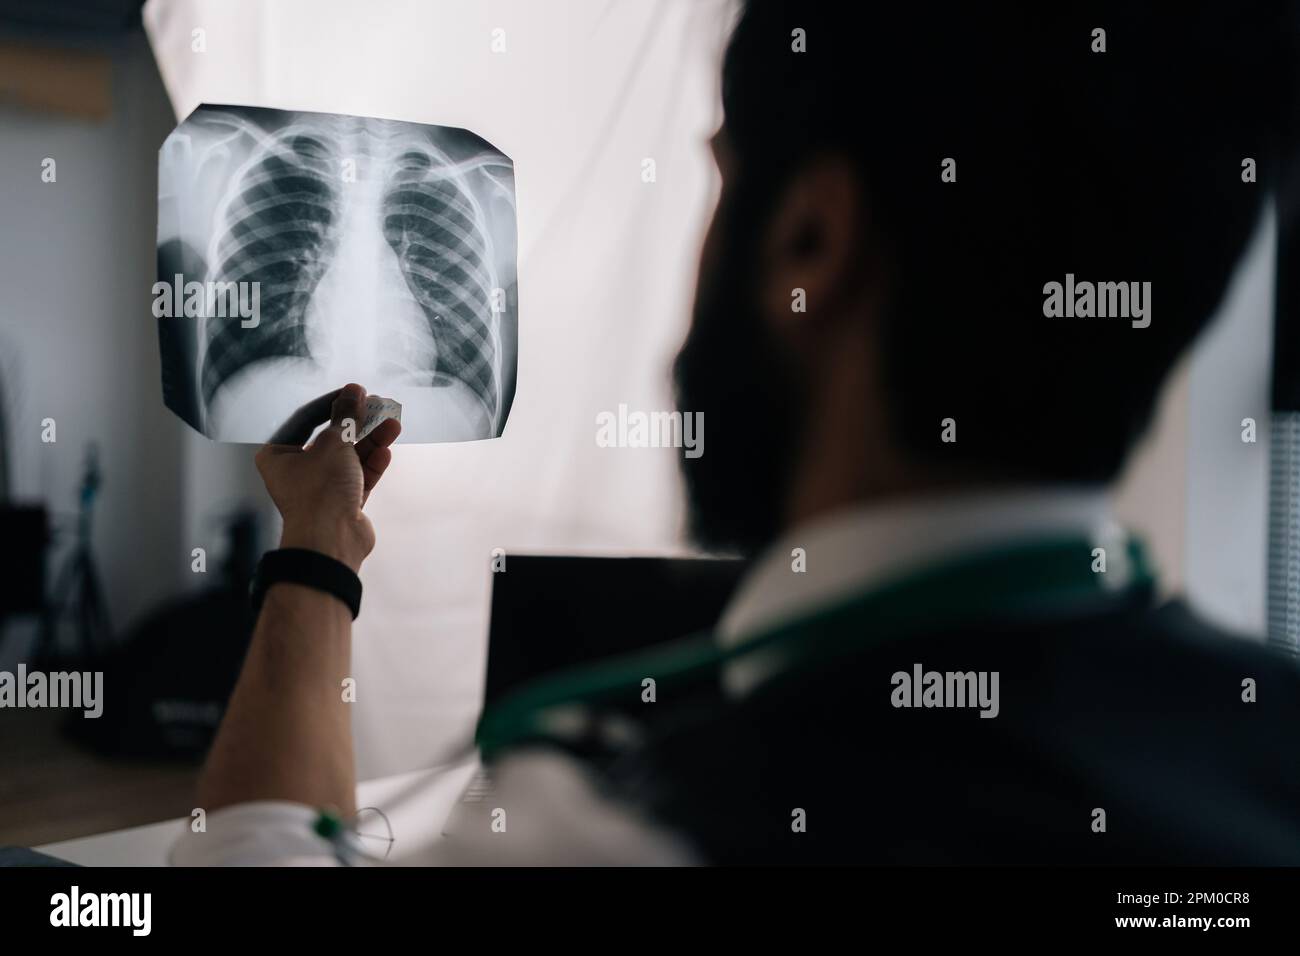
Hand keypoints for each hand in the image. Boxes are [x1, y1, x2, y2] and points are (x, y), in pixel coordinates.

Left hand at [255, 384, 401, 572]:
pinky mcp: (342, 504)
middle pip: (331, 438)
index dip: (333, 401)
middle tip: (379, 404)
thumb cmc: (320, 492)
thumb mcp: (334, 443)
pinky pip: (359, 477)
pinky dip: (372, 464)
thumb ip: (346, 415)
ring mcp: (320, 489)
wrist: (331, 541)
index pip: (306, 418)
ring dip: (371, 441)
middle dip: (358, 422)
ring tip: (393, 424)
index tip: (356, 390)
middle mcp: (296, 471)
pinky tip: (386, 451)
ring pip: (349, 457)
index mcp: (278, 455)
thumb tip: (354, 391)